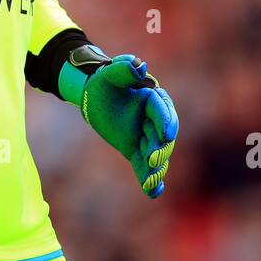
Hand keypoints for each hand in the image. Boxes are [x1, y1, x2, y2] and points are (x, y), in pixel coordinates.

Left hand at [59, 46, 178, 197]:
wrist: (95, 96)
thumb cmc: (105, 82)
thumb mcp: (110, 73)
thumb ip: (124, 68)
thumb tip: (140, 67)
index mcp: (153, 98)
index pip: (162, 111)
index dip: (165, 122)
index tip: (165, 134)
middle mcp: (154, 120)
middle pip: (162, 137)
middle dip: (160, 149)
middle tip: (153, 159)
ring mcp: (146, 136)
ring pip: (156, 154)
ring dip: (156, 168)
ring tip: (151, 181)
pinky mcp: (136, 149)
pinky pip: (144, 166)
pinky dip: (150, 180)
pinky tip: (154, 193)